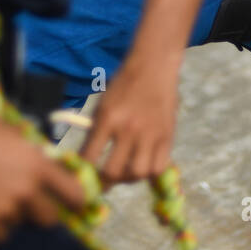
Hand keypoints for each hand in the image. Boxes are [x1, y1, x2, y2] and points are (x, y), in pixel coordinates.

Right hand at [0, 106, 85, 241]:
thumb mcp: (12, 132)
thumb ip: (32, 152)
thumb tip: (45, 163)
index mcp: (38, 164)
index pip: (74, 193)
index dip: (76, 201)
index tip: (74, 205)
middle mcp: (27, 189)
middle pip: (50, 219)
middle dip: (42, 213)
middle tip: (29, 204)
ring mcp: (6, 208)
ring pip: (20, 224)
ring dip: (13, 216)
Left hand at [79, 63, 177, 185]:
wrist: (153, 68)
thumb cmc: (123, 85)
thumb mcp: (102, 104)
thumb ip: (96, 131)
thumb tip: (88, 160)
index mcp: (107, 119)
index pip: (90, 156)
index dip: (83, 172)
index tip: (83, 177)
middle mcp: (128, 129)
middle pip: (113, 171)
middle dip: (105, 181)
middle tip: (104, 181)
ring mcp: (150, 135)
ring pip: (138, 173)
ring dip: (129, 178)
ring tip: (125, 172)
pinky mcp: (167, 137)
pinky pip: (159, 168)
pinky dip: (150, 173)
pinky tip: (144, 168)